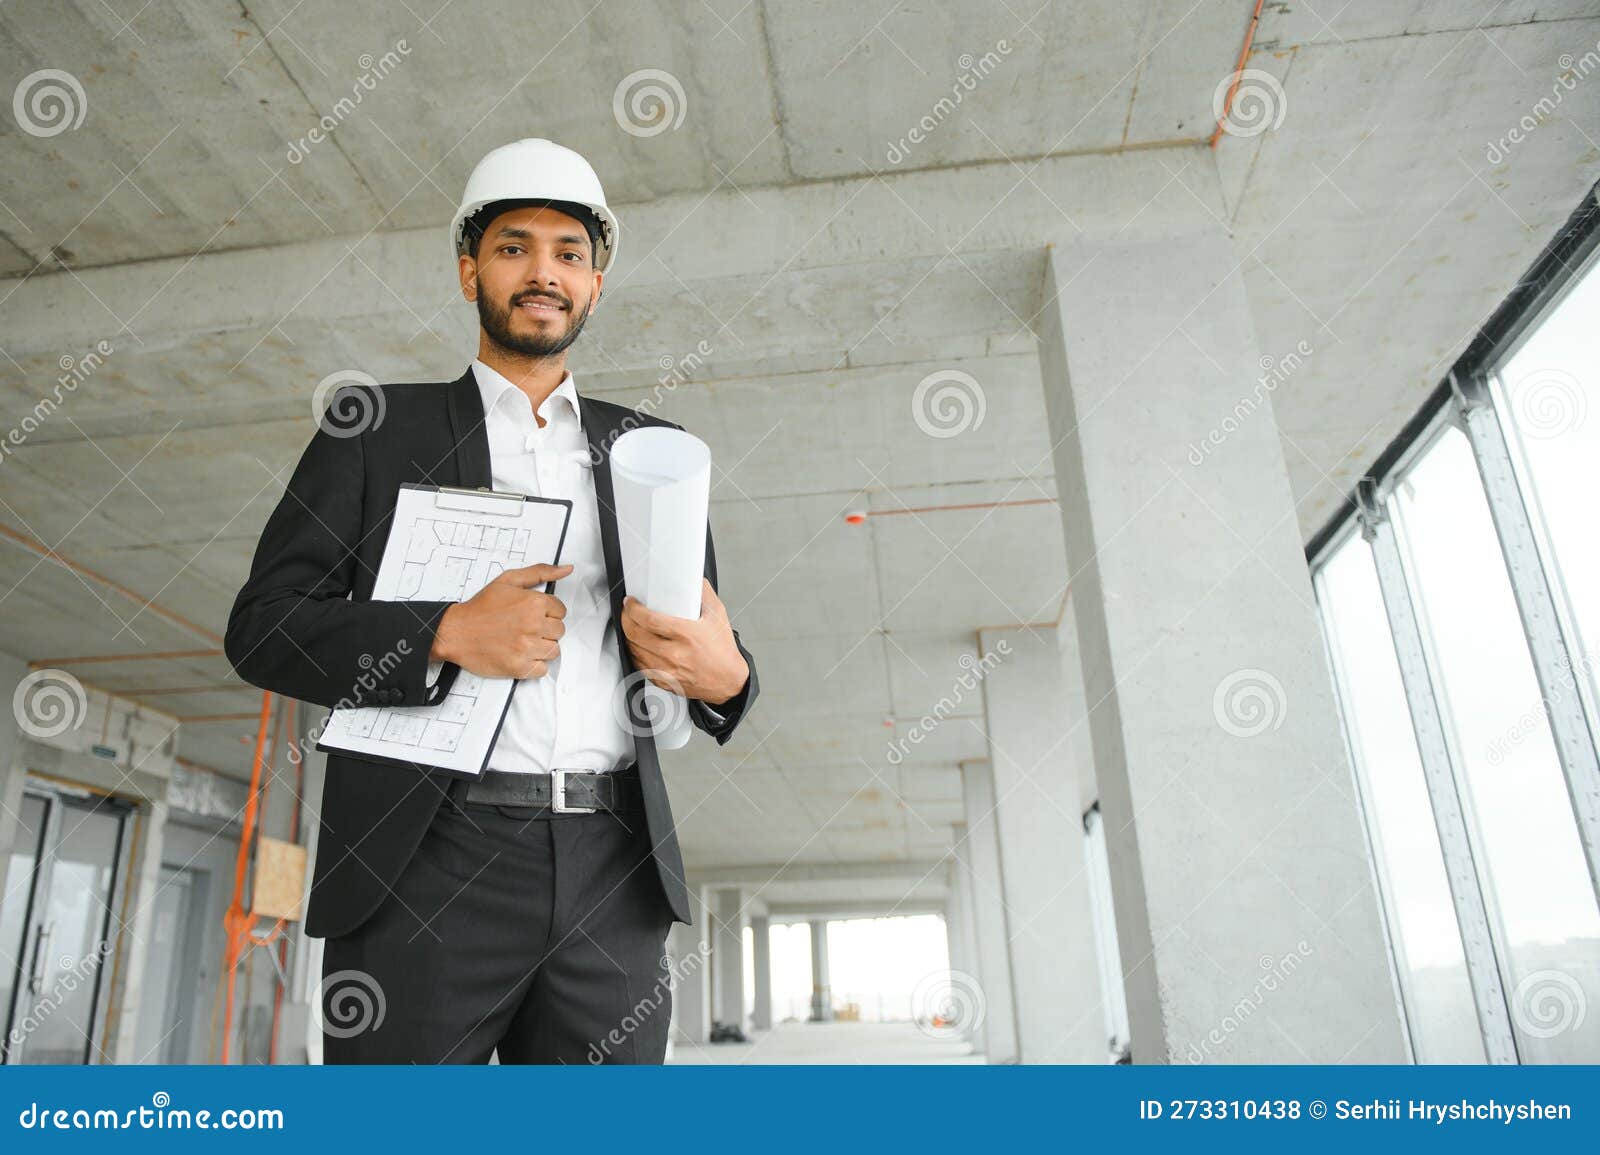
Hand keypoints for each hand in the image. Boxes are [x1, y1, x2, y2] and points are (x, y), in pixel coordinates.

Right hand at [430, 563, 569, 677]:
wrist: (455, 632)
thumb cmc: (480, 609)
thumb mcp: (508, 581)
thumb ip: (540, 572)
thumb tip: (566, 569)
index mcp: (534, 604)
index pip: (561, 611)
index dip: (548, 612)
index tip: (534, 614)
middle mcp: (533, 626)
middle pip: (559, 631)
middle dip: (545, 629)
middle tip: (526, 627)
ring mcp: (527, 648)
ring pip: (554, 651)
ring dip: (542, 647)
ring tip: (523, 641)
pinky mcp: (520, 668)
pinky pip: (542, 669)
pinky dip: (534, 665)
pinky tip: (521, 654)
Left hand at [621, 578, 748, 704]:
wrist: (728, 680)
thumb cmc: (723, 651)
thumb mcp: (718, 616)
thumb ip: (705, 594)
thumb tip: (694, 581)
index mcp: (686, 634)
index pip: (649, 620)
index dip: (633, 609)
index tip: (630, 602)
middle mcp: (674, 654)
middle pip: (635, 635)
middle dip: (626, 619)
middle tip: (627, 612)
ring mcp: (667, 670)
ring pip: (634, 650)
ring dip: (628, 636)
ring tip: (631, 626)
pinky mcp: (663, 681)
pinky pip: (639, 666)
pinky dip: (635, 653)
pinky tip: (637, 645)